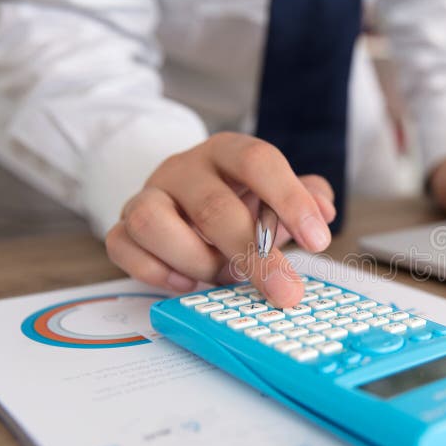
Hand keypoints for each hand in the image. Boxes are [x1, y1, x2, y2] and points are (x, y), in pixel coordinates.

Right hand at [105, 133, 335, 306]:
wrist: (186, 201)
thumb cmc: (238, 200)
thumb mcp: (276, 195)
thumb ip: (306, 197)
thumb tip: (323, 210)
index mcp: (228, 153)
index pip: (257, 161)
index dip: (290, 200)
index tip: (318, 241)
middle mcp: (185, 169)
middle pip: (213, 207)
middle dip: (254, 256)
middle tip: (285, 292)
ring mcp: (148, 195)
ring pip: (152, 221)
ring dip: (194, 260)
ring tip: (219, 274)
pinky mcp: (123, 225)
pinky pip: (122, 245)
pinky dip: (155, 272)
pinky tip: (186, 282)